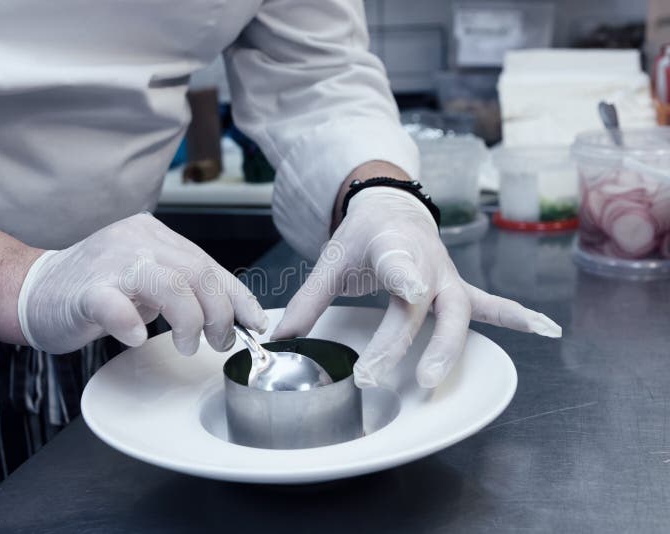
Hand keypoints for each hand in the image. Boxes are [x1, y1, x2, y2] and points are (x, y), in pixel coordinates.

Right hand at [18, 213, 267, 354]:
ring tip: (186, 345)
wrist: (31, 289)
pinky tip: (137, 338)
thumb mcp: (147, 280)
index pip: (208, 264)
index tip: (256, 322)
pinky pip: (116, 305)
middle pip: (197, 273)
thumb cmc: (94, 289)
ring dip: (189, 321)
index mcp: (154, 235)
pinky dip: (132, 324)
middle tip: (218, 342)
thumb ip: (182, 288)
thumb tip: (229, 315)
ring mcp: (109, 262)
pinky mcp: (85, 290)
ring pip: (170, 284)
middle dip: (218, 314)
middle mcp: (135, 240)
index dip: (238, 296)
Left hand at [272, 187, 560, 388]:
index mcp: (391, 246)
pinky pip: (490, 304)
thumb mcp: (331, 261)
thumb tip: (277, 338)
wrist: (393, 207)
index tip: (411, 289)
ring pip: (460, 311)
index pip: (399, 263)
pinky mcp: (457, 287)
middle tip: (375, 375)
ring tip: (436, 377)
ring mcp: (446, 276)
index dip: (406, 275)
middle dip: (403, 341)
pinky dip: (517, 317)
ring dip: (450, 346)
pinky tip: (546, 330)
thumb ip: (308, 302)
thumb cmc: (362, 237)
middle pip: (424, 305)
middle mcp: (425, 261)